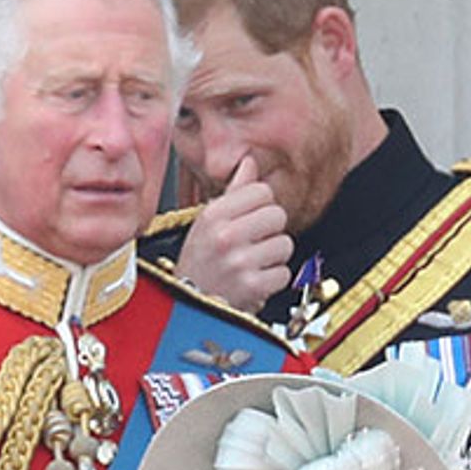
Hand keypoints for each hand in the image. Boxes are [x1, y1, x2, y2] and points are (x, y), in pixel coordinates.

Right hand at [173, 156, 293, 312]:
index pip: (261, 191)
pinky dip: (272, 280)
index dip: (261, 204)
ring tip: (253, 263)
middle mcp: (225, 236)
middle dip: (270, 230)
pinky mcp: (252, 286)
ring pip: (284, 244)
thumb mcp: (206, 223)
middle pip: (277, 215)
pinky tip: (254, 280)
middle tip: (253, 242)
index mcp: (213, 216)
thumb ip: (233, 192)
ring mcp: (239, 262)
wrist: (186, 307)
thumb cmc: (197, 263)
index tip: (251, 217)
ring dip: (273, 257)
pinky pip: (283, 273)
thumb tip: (249, 162)